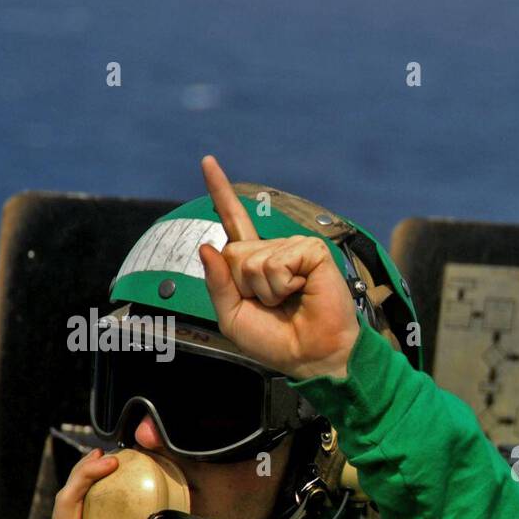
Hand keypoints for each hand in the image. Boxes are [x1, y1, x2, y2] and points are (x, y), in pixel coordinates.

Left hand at [197, 155, 360, 378]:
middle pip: (234, 252)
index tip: (208, 162)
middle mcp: (275, 251)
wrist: (312, 357)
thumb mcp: (233, 317)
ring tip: (288, 302)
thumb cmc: (278, 342)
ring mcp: (294, 249)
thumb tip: (207, 246)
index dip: (220, 192)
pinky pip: (276, 262)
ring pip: (252, 259)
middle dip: (244, 286)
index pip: (234, 222)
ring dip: (264, 290)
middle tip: (272, 305)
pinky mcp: (312, 252)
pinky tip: (300, 292)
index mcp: (256, 264)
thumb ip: (217, 284)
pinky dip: (281, 285)